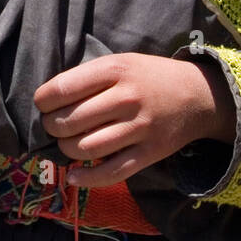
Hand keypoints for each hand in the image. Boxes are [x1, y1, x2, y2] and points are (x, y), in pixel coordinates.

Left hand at [35, 53, 235, 187]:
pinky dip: (86, 178)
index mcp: (116, 70)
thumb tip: (48, 102)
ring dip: (66, 150)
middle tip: (54, 126)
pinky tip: (74, 175)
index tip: (43, 105)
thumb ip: (89, 77)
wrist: (197, 95)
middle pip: (70, 121)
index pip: (62, 89)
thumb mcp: (121, 62)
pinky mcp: (149, 153)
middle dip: (52, 126)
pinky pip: (110, 172)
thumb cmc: (149, 78)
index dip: (43, 101)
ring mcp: (139, 128)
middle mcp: (127, 98)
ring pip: (85, 148)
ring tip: (67, 144)